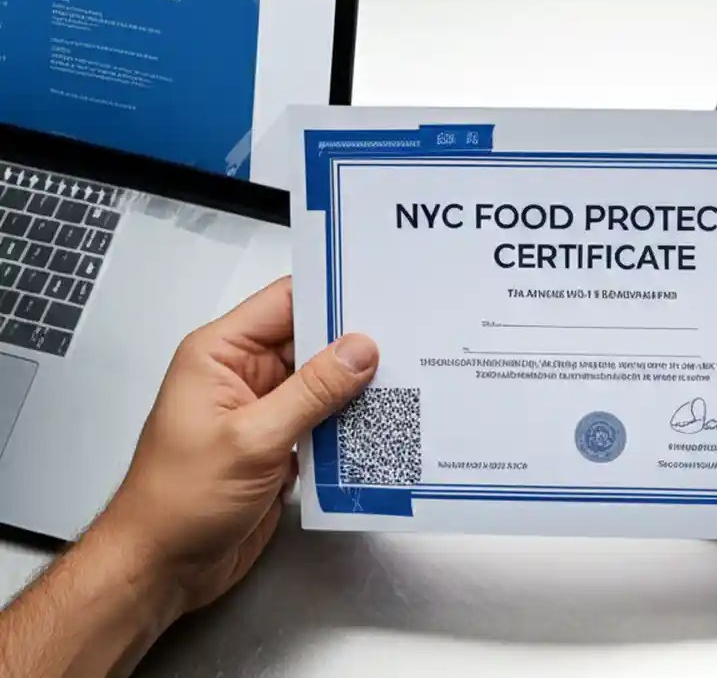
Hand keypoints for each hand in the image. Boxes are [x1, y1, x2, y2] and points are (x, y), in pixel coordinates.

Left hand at [91, 277, 378, 616]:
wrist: (163, 567)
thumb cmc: (181, 500)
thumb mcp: (253, 439)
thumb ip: (312, 392)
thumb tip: (362, 349)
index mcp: (220, 355)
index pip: (283, 303)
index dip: (330, 294)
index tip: (380, 293)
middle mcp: (242, 375)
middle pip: (310, 342)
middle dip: (355, 344)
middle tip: (410, 340)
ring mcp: (262, 411)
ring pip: (322, 385)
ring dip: (357, 389)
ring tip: (409, 381)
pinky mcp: (279, 445)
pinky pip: (323, 422)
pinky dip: (350, 425)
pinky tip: (384, 424)